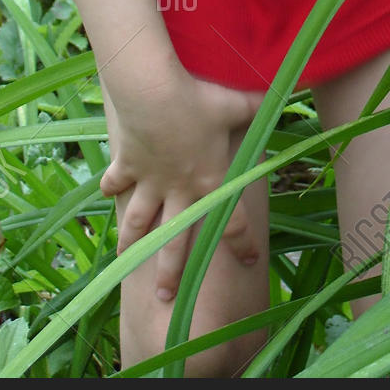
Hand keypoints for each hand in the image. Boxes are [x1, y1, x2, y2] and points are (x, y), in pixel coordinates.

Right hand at [99, 71, 265, 301]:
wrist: (153, 94)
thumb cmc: (200, 100)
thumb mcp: (238, 103)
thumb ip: (259, 106)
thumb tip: (284, 91)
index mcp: (210, 181)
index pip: (232, 223)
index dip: (244, 243)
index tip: (251, 260)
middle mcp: (178, 191)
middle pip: (174, 241)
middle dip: (169, 272)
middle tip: (164, 298)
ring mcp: (149, 182)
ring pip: (138, 222)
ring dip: (132, 243)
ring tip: (127, 260)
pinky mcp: (127, 167)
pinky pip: (116, 184)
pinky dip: (110, 188)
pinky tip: (105, 194)